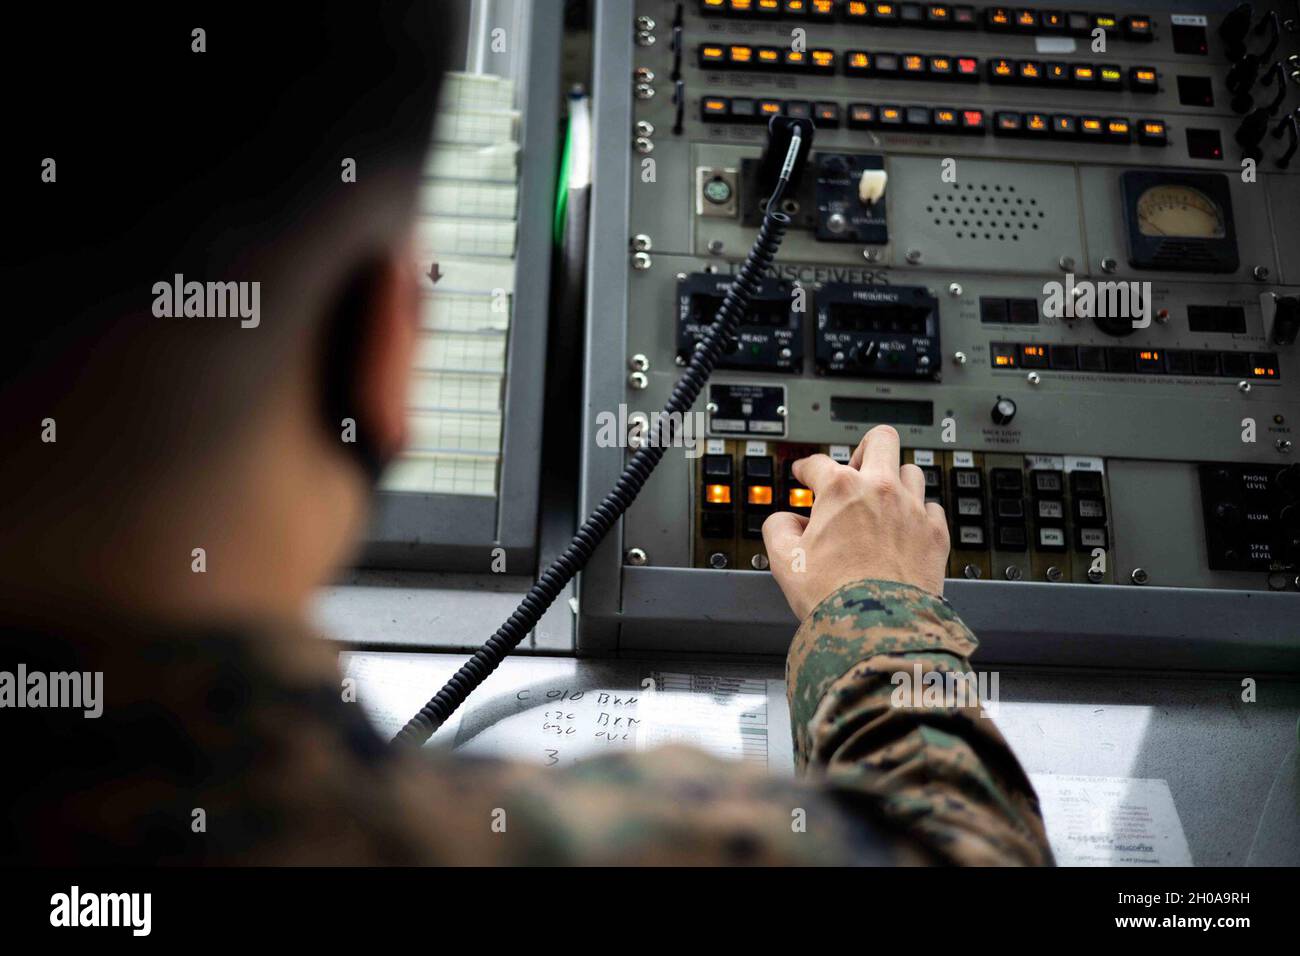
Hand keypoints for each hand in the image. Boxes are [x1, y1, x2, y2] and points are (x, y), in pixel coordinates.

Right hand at [761, 425, 949, 619]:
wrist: (878, 627)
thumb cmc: (834, 595)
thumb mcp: (784, 560)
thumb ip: (777, 528)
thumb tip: (785, 521)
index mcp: (841, 490)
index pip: (818, 463)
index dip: (805, 469)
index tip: (804, 473)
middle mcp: (881, 490)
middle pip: (881, 439)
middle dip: (864, 448)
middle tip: (856, 466)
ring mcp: (912, 510)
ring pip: (911, 470)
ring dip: (894, 480)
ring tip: (883, 498)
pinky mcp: (936, 534)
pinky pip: (932, 507)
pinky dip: (918, 512)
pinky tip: (906, 525)